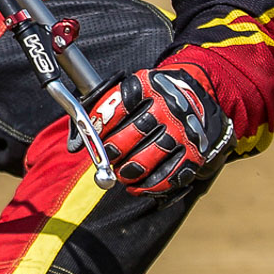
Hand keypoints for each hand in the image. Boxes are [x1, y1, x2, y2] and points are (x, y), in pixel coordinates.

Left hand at [79, 61, 232, 196]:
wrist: (195, 93)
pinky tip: (140, 187)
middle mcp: (168, 106)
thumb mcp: (129, 91)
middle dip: (116, 149)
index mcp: (147, 86)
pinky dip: (154, 184)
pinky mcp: (195, 150)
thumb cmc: (151, 97)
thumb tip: (77, 143)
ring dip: (133, 169)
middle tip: (109, 158)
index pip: (119, 105)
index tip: (94, 136)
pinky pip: (174, 172)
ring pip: (154, 152)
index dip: (103, 124)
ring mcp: (183, 128)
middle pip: (137, 131)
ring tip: (122, 175)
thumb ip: (104, 110)